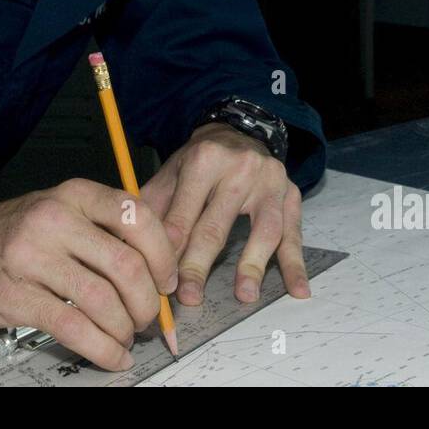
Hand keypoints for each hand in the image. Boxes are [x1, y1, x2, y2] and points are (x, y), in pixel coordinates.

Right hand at [0, 179, 177, 371]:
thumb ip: (107, 229)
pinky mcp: (15, 295)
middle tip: (147, 319)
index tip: (167, 282)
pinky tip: (110, 354)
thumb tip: (163, 264)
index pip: (137, 218)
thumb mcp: (62, 212)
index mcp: (75, 194)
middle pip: (125, 265)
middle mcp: (54, 219)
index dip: (163, 257)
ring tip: (125, 338)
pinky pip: (73, 327)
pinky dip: (101, 348)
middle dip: (146, 302)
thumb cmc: (15, 233)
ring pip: (102, 300)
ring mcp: (31, 256)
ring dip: (124, 329)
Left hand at [140, 122, 309, 306]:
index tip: (161, 279)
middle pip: (217, 225)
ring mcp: (270, 181)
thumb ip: (154, 205)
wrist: (240, 131)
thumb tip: (131, 243)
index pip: (184, 211)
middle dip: (200, 264)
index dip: (171, 248)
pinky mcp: (292, 194)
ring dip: (253, 266)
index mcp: (204, 160)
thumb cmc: (201, 160)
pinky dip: (295, 264)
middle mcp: (240, 167)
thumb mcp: (172, 171)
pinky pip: (294, 233)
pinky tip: (297, 288)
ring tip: (244, 295)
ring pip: (263, 229)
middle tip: (189, 296)